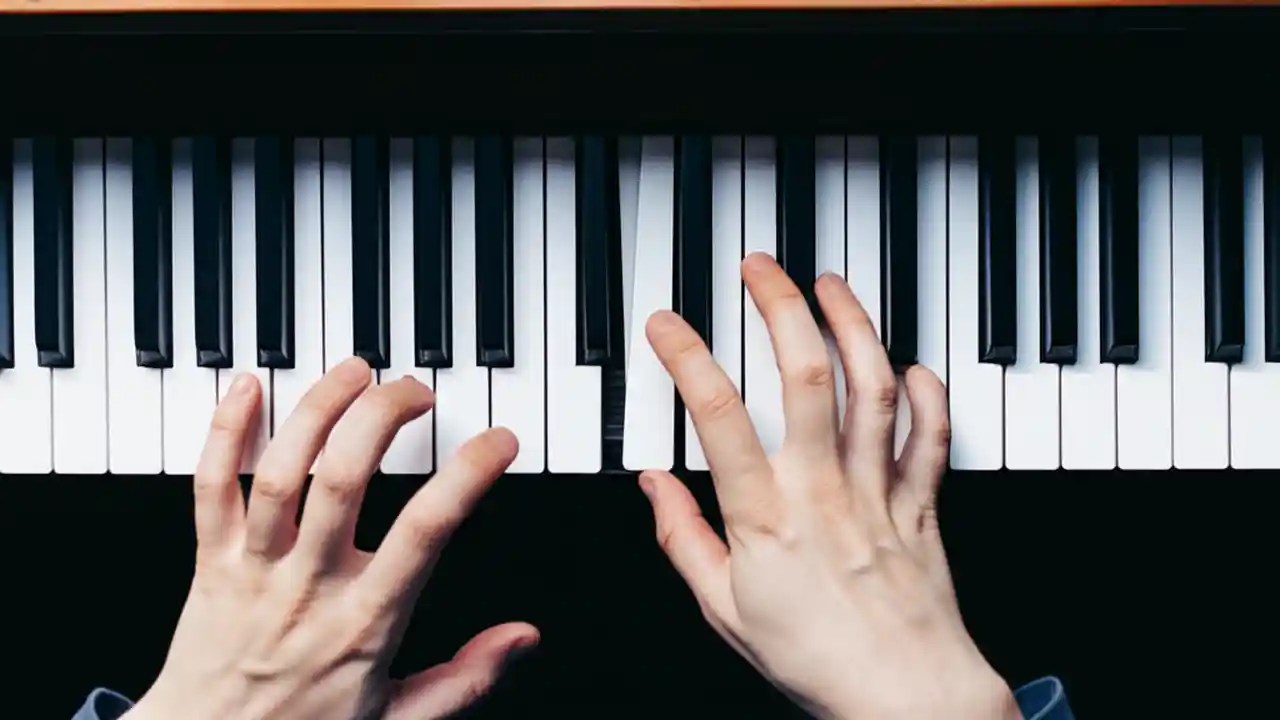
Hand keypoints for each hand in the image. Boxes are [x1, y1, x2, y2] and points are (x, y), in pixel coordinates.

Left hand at [124, 357, 537, 719]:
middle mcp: (308, 585)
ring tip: (355, 371)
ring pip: (281, 471)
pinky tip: (248, 389)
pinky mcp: (210, 561)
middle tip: (417, 392)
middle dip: (385, 415)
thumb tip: (523, 637)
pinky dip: (223, 432)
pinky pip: (209, 487)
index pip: (425, 531)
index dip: (466, 475)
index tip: (497, 440)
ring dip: (319, 409)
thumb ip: (466, 678)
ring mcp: (255, 568)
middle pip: (345, 478)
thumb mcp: (400, 719)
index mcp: (364, 621)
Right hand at [638, 253, 1019, 719]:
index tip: (666, 323)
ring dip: (852, 324)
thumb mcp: (724, 610)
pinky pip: (931, 434)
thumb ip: (683, 540)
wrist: (907, 698)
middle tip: (758, 269)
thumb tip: (654, 486)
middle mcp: (823, 490)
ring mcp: (877, 490)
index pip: (719, 418)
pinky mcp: (921, 500)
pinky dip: (926, 391)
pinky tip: (909, 364)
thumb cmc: (816, 660)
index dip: (688, 358)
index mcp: (766, 518)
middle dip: (779, 308)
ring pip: (872, 388)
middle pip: (805, 378)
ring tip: (830, 286)